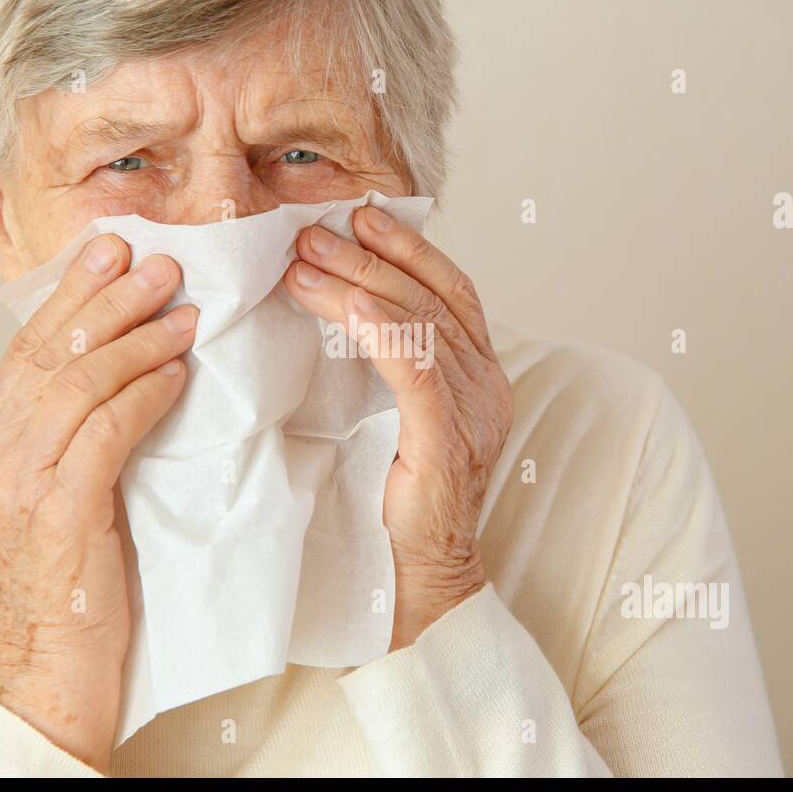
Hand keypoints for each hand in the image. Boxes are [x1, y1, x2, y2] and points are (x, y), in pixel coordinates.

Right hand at [0, 234, 196, 770]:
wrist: (50, 666)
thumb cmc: (67, 579)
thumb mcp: (60, 492)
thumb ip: (73, 433)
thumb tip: (121, 369)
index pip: (28, 348)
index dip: (71, 294)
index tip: (112, 252)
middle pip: (49, 352)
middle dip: (107, 299)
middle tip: (160, 264)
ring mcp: (19, 482)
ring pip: (77, 383)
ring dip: (136, 340)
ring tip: (184, 311)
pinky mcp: (59, 512)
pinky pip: (105, 432)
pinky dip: (143, 395)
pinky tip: (177, 375)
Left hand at [284, 207, 512, 648]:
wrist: (421, 575)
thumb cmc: (400, 499)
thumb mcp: (398, 414)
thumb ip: (391, 362)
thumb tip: (344, 304)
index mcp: (479, 372)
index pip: (450, 289)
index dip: (409, 248)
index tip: (361, 216)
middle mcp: (486, 384)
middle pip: (428, 299)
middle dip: (367, 259)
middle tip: (311, 234)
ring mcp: (473, 412)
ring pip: (417, 326)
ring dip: (358, 288)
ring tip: (306, 262)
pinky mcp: (447, 444)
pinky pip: (418, 375)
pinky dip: (385, 336)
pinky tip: (352, 309)